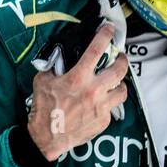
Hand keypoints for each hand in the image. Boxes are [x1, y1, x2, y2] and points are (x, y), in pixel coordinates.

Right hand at [27, 24, 128, 160]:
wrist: (47, 138)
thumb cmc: (43, 109)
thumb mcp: (43, 81)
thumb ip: (54, 66)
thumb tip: (61, 56)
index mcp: (78, 77)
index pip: (97, 50)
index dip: (105, 35)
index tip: (110, 29)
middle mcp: (93, 90)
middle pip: (120, 69)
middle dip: (122, 60)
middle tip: (119, 58)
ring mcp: (101, 106)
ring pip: (123, 90)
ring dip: (119, 84)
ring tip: (114, 82)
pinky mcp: (104, 120)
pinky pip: (112, 107)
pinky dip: (108, 102)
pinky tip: (100, 102)